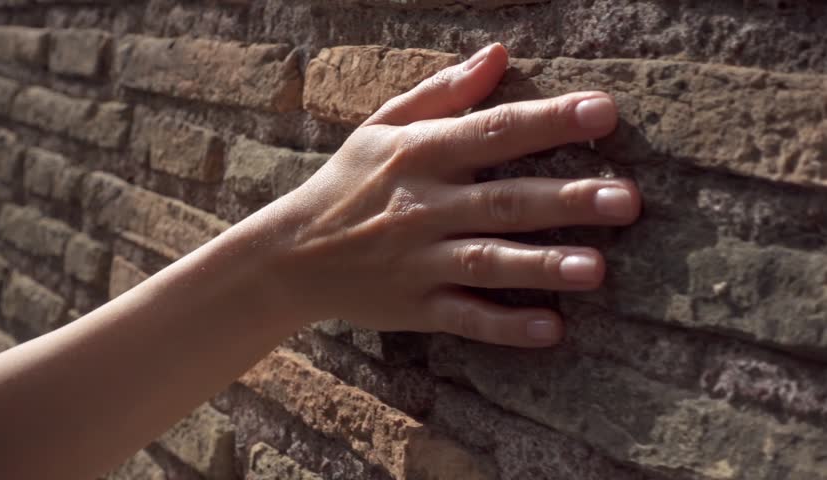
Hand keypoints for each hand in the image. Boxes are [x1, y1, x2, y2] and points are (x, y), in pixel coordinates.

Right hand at [259, 43, 640, 346]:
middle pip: (502, 200)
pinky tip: (552, 329)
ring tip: (596, 269)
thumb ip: (441, 92)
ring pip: (487, 261)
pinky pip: (465, 318)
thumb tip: (497, 54)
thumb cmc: (348, 182)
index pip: (492, 130)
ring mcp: (418, 261)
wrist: (292, 255)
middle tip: (626, 200)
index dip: (548, 120)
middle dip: (566, 199)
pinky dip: (506, 326)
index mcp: (419, 154)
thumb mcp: (382, 126)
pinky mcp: (415, 307)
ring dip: (541, 265)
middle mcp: (423, 206)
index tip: (605, 112)